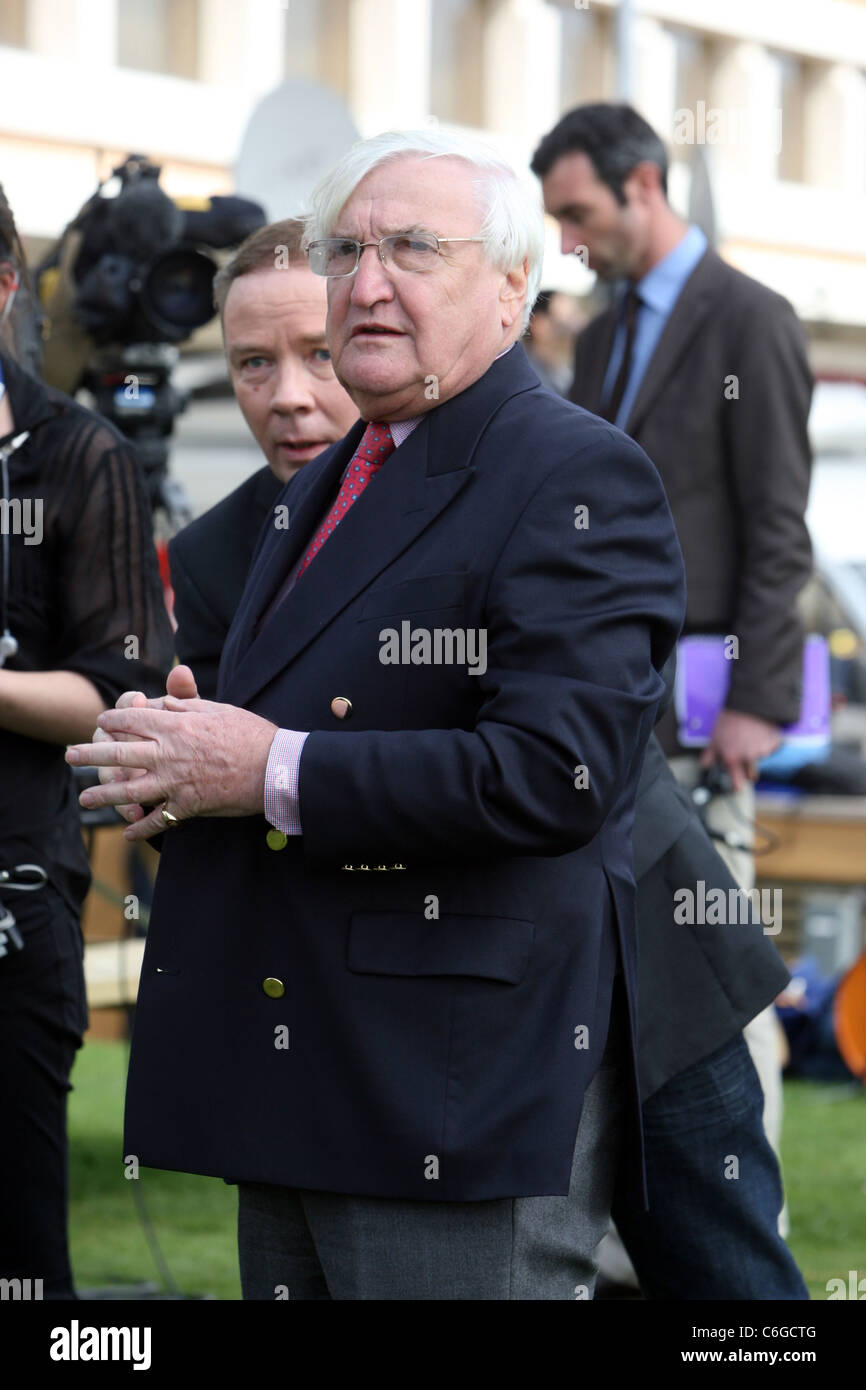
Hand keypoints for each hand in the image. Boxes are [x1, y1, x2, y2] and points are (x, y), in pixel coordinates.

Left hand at [67, 692, 276, 839]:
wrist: (274, 767)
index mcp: (176, 724)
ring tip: (84, 798)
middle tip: (70, 756)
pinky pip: (159, 819)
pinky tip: (127, 833)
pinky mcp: (188, 805)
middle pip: (119, 752)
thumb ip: (186, 704)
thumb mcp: (218, 708)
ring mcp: (176, 781)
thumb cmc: (250, 733)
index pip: (133, 719)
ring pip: (130, 789)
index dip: (113, 719)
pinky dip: (141, 828)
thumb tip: (163, 699)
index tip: (101, 721)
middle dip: (91, 754)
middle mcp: (169, 752)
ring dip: (103, 795)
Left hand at [700, 709, 782, 792]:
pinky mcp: (774, 742)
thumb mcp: (714, 738)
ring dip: (758, 752)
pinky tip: (760, 733)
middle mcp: (748, 758)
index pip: (737, 782)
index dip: (737, 785)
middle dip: (749, 771)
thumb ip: (710, 755)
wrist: (748, 703)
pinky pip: (771, 747)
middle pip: (752, 774)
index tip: (738, 787)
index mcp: (732, 758)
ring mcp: (763, 751)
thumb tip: (705, 764)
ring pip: (761, 759)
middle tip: (745, 758)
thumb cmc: (730, 719)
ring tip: (751, 737)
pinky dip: (767, 742)